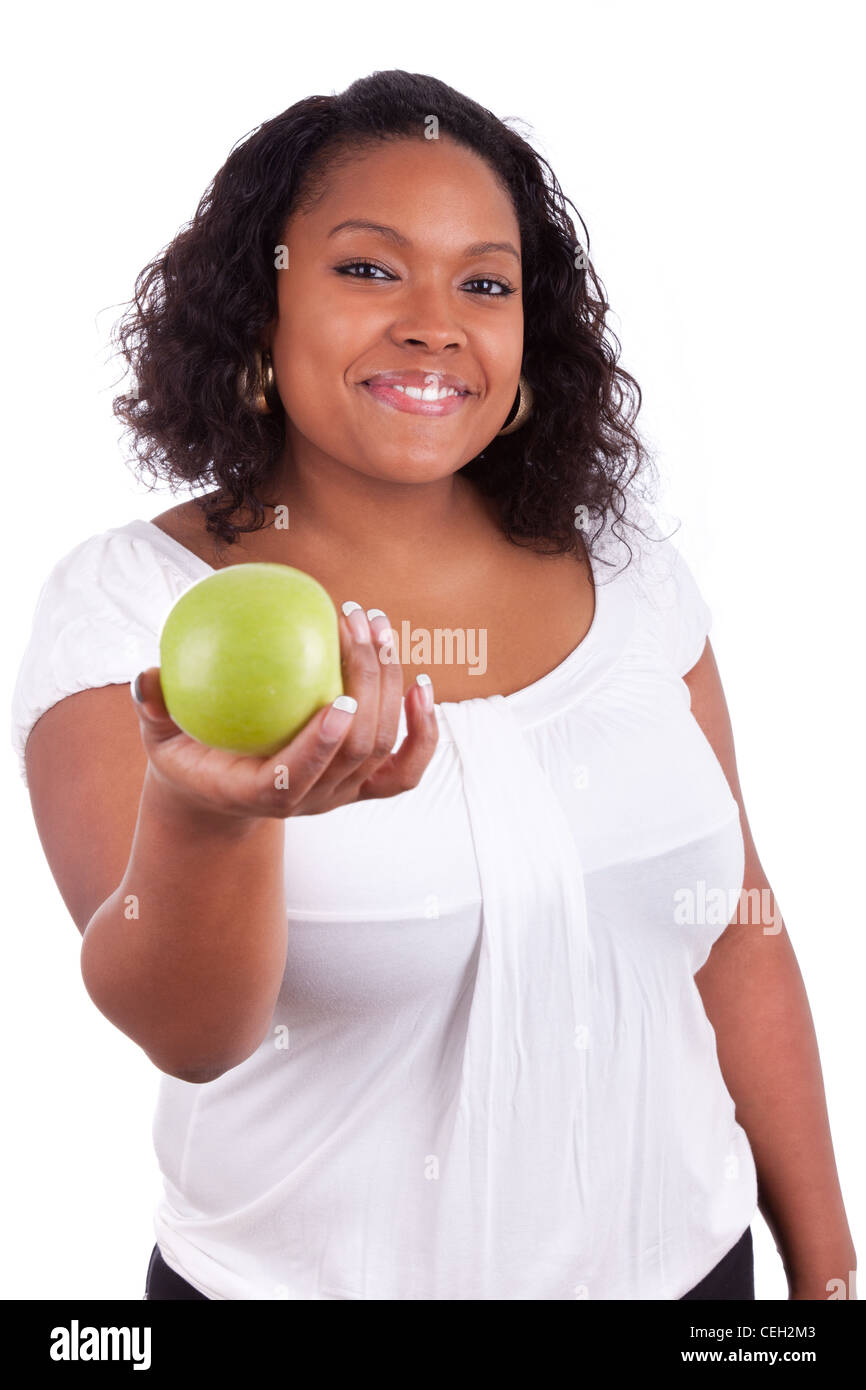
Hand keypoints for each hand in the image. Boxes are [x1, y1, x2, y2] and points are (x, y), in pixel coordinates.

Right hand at [131, 603, 437, 820]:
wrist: (224, 795)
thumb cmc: (188, 755)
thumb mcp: (159, 737)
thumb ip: (154, 708)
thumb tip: (146, 676)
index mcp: (260, 794)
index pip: (296, 778)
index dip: (322, 746)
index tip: (340, 700)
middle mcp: (311, 799)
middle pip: (355, 750)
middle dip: (367, 684)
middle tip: (357, 623)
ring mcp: (342, 794)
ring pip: (383, 747)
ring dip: (390, 684)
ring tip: (378, 627)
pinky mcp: (363, 786)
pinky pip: (405, 767)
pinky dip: (423, 732)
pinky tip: (421, 686)